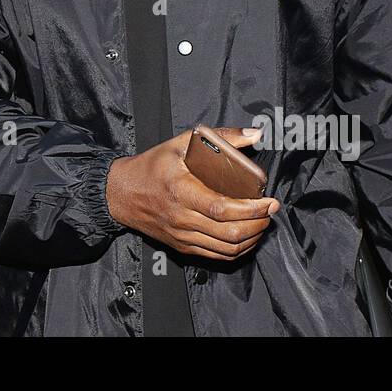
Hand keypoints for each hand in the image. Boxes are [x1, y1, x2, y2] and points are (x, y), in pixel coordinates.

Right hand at [105, 127, 278, 261]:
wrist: (121, 193)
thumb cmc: (151, 167)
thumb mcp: (179, 143)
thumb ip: (219, 137)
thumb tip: (253, 134)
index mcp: (181, 191)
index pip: (222, 209)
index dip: (251, 209)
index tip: (269, 201)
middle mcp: (182, 218)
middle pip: (229, 232)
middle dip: (258, 224)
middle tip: (270, 211)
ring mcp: (182, 236)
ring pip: (227, 248)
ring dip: (252, 238)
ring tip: (262, 222)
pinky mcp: (183, 247)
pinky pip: (217, 256)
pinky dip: (238, 249)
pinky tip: (247, 237)